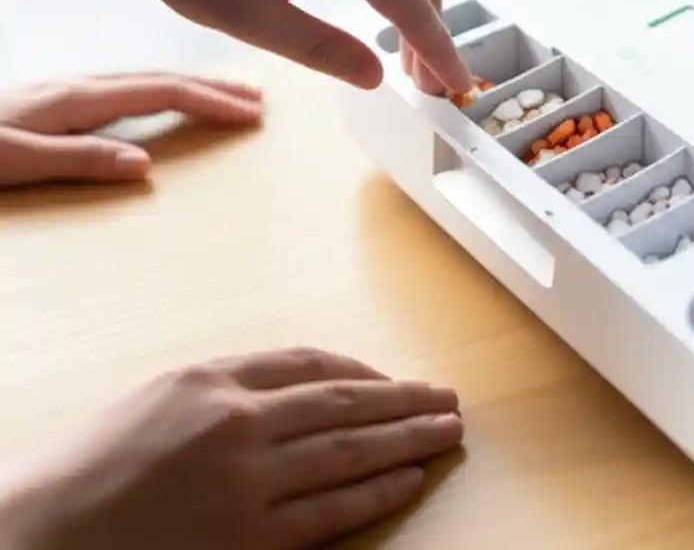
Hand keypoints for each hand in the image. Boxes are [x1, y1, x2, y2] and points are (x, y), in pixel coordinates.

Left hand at [0, 73, 261, 185]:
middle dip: (212, 85)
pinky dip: (158, 91)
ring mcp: (61, 91)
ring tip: (225, 92)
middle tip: (259, 95)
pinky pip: (123, 89)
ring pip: (142, 79)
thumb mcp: (11, 164)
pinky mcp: (52, 101)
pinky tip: (160, 99)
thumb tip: (146, 166)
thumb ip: (77, 161)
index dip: (209, 101)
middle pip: (158, 78)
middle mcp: (72, 87)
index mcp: (72, 99)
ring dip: (189, 85)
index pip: (158, 93)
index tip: (253, 112)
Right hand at [0, 347, 463, 549]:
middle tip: (447, 397)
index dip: (363, 370)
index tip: (393, 378)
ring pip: (352, 453)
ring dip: (409, 439)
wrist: (43, 541)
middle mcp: (236, 424)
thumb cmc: (91, 472)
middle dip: (404, 399)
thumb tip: (300, 388)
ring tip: (447, 430)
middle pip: (346, 402)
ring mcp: (248, 483)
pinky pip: (334, 511)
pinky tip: (410, 478)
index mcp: (209, 380)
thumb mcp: (156, 400)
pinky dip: (379, 492)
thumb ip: (227, 387)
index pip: (310, 364)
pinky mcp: (252, 539)